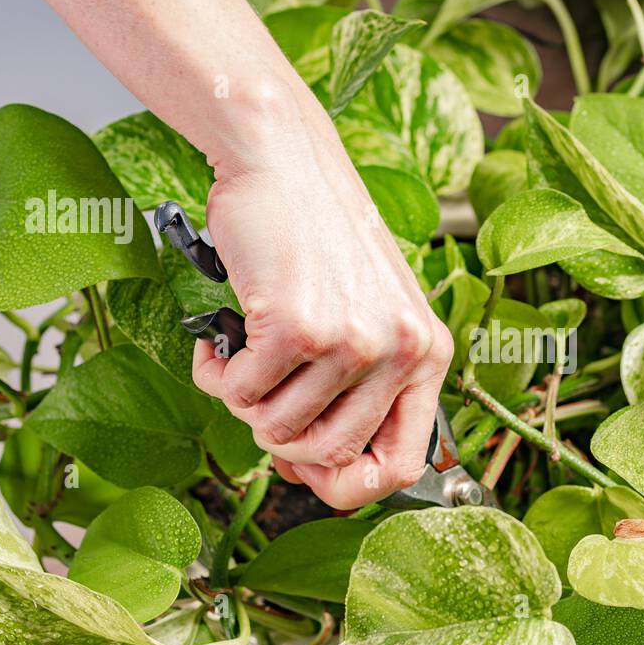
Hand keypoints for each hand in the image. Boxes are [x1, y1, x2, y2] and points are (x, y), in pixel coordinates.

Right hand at [192, 134, 452, 509]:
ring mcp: (352, 340)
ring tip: (242, 356)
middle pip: (328, 455)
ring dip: (242, 400)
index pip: (402, 466)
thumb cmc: (318, 238)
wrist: (282, 160)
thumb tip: (317, 471)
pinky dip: (215, 375)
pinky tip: (219, 342)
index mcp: (428, 353)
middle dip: (280, 437)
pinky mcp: (297, 326)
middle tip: (261, 393)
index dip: (347, 484)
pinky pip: (239, 393)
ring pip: (276, 429)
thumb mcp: (370, 312)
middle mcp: (401, 350)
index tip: (309, 466)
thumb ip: (362, 387)